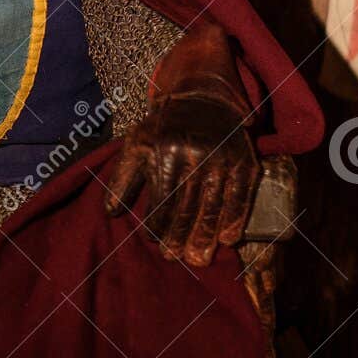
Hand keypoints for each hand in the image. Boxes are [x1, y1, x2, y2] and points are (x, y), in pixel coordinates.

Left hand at [104, 94, 258, 267]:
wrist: (204, 98)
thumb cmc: (164, 127)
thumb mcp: (137, 145)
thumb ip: (123, 178)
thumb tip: (112, 213)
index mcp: (167, 151)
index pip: (162, 198)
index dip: (157, 224)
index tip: (154, 242)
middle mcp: (197, 154)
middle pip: (188, 206)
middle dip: (180, 237)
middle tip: (174, 258)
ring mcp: (223, 158)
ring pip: (214, 204)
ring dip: (206, 235)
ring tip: (198, 259)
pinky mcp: (244, 160)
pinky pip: (242, 194)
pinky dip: (236, 218)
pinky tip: (228, 239)